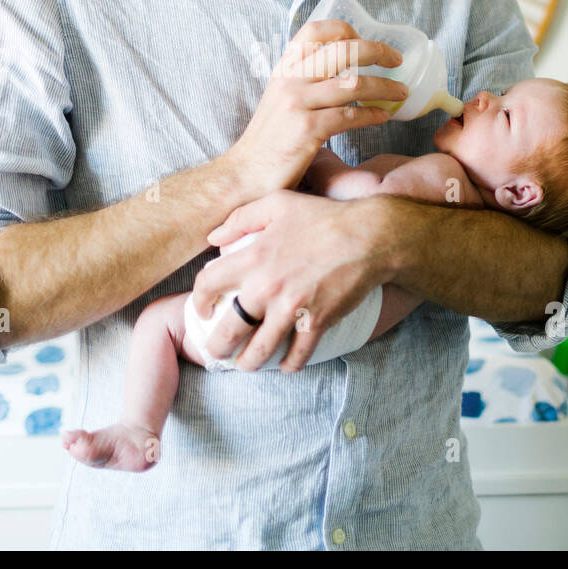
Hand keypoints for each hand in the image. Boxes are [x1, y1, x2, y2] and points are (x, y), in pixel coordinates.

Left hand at [191, 190, 393, 372]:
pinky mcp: (316, 322)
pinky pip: (298, 355)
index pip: (207, 285)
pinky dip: (290, 365)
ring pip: (259, 351)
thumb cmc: (323, 216)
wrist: (369, 237)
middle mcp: (266, 288)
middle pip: (228, 331)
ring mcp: (291, 309)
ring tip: (245, 364)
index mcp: (252, 258)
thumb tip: (213, 237)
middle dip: (217, 347)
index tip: (202, 310)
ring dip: (248, 363)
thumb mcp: (277, 203)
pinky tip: (285, 365)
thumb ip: (240, 218)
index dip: (198, 301)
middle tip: (216, 351)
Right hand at [224, 19, 406, 195]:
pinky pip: (350, 115)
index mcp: (284, 69)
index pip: (314, 31)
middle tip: (396, 59)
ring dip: (385, 86)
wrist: (246, 174)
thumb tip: (344, 72)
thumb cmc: (270, 140)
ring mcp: (298, 103)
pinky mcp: (307, 129)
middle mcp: (290, 80)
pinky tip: (383, 116)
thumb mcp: (281, 99)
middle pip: (343, 50)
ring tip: (401, 91)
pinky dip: (372, 114)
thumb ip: (305, 82)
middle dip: (377, 51)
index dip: (346, 29)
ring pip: (353, 84)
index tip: (367, 39)